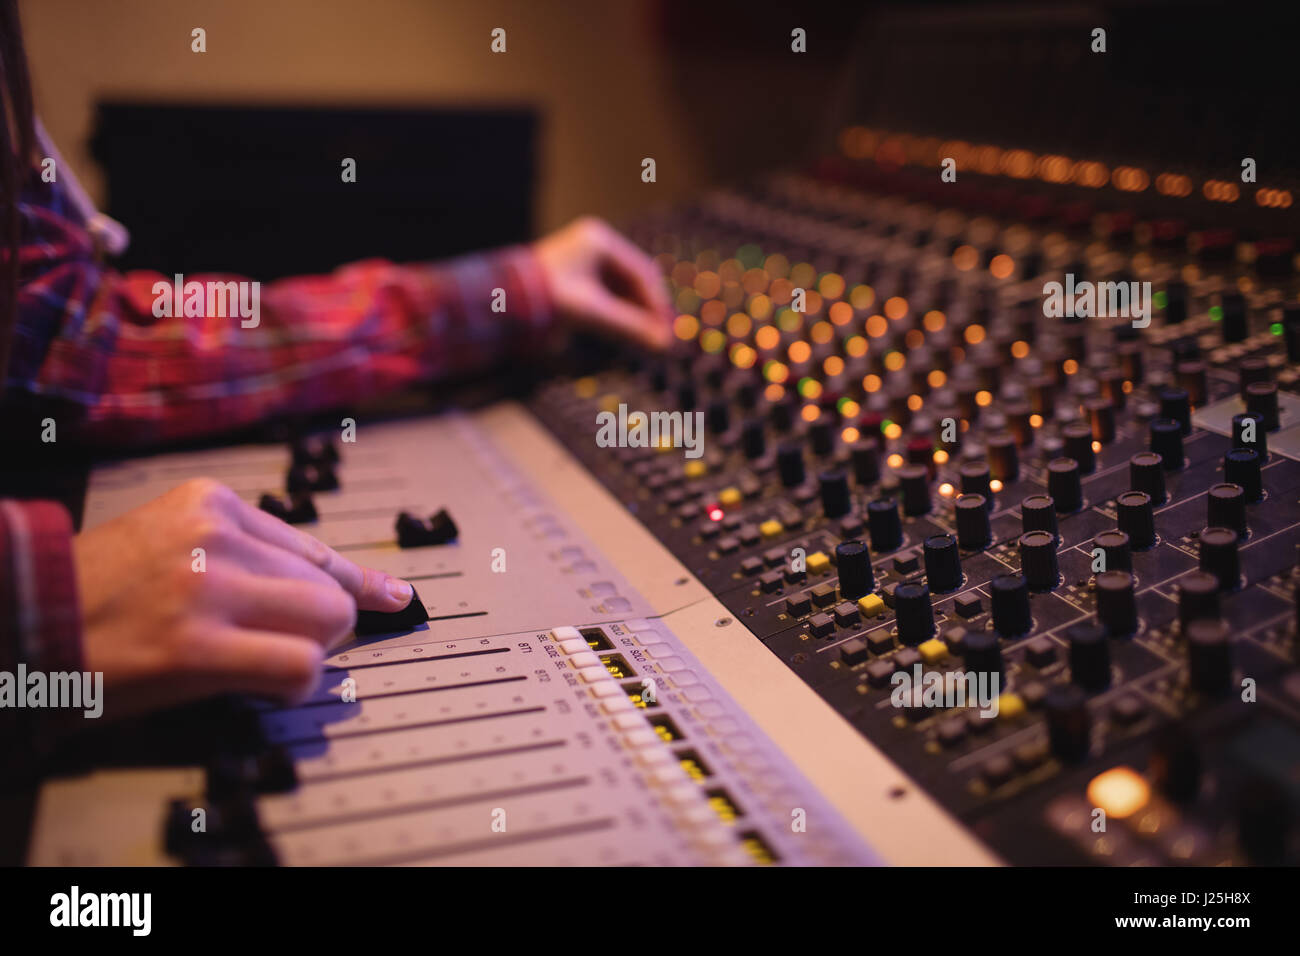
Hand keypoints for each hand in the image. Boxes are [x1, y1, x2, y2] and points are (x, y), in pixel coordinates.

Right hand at [74, 478, 412, 718]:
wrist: (23, 614)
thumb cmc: (98, 589)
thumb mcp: (170, 538)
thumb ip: (244, 549)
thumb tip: (331, 583)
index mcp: (214, 501)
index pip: (314, 547)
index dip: (358, 581)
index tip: (392, 596)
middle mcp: (217, 534)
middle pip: (328, 590)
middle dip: (315, 627)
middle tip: (262, 645)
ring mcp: (209, 587)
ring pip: (327, 624)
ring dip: (300, 653)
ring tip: (242, 659)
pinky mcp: (198, 646)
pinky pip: (300, 666)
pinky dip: (292, 682)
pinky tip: (254, 681)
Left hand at [533, 216, 672, 349]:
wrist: (501, 302)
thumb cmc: (545, 300)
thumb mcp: (592, 313)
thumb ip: (630, 327)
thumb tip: (664, 345)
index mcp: (600, 240)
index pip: (642, 272)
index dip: (657, 304)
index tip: (667, 330)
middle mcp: (594, 243)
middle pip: (634, 279)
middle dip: (647, 309)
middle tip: (660, 337)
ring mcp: (584, 257)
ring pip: (620, 287)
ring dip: (633, 312)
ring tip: (644, 339)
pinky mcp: (575, 274)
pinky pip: (605, 292)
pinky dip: (617, 311)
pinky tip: (625, 331)